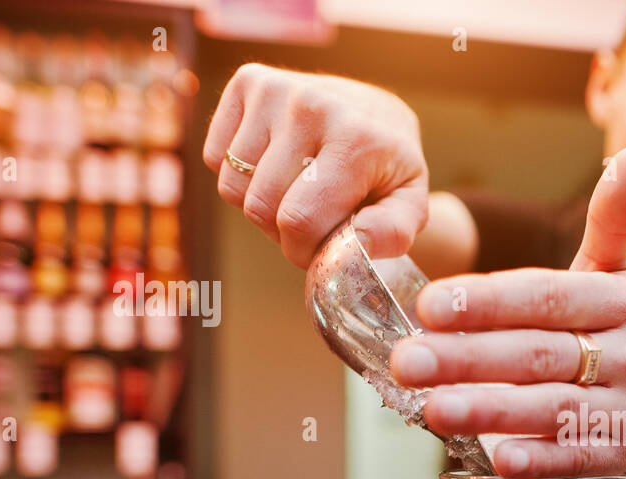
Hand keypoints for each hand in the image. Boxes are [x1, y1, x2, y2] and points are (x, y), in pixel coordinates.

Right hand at [203, 64, 427, 266]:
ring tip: (295, 193)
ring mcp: (274, 89)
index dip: (301, 251)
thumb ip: (394, 232)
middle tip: (311, 222)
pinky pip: (216, 158)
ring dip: (260, 206)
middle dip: (282, 233)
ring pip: (233, 187)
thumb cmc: (389, 169)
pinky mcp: (247, 81)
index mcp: (355, 139)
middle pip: (260, 207)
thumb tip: (362, 240)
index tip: (320, 249)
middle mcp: (310, 105)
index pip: (298, 219)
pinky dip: (241, 175)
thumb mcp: (409, 204)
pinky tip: (276, 164)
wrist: (377, 113)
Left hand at [389, 147, 625, 478]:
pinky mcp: (619, 456)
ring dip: (491, 410)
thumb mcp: (612, 274)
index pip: (546, 297)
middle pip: (539, 354)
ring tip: (432, 408)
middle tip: (405, 361)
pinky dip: (539, 460)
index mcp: (621, 301)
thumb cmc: (609, 331)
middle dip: (468, 358)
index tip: (428, 306)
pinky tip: (496, 458)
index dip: (487, 302)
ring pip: (553, 408)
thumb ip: (611, 220)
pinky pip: (577, 458)